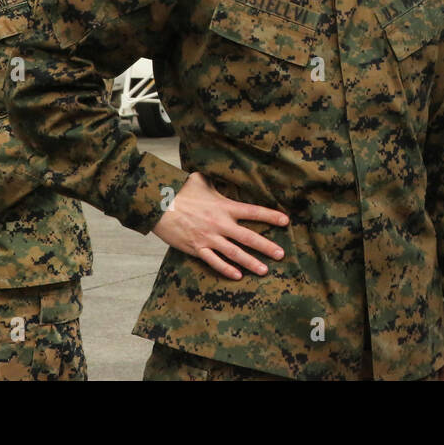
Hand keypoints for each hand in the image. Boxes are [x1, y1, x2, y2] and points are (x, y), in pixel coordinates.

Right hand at [152, 172, 289, 280]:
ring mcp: (208, 238)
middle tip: (281, 255)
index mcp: (224, 206)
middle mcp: (220, 224)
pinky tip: (238, 276)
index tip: (286, 221)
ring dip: (251, 262)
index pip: (253, 212)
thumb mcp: (201, 179)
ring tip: (265, 270)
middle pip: (248, 237)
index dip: (270, 216)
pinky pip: (213, 262)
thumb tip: (222, 168)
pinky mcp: (196, 248)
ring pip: (234, 253)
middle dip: (266, 247)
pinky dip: (226, 270)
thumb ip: (216, 180)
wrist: (157, 204)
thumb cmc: (179, 189)